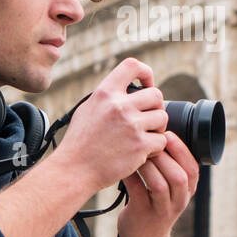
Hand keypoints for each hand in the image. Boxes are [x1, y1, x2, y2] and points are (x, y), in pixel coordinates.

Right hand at [53, 57, 167, 193]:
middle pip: (156, 94)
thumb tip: (126, 88)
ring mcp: (131, 125)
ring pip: (162, 117)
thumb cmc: (79, 142)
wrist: (75, 170)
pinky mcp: (140, 146)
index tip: (146, 84)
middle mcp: (119, 106)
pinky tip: (143, 152)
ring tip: (145, 136)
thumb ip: (108, 97)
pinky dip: (156, 147)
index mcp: (105, 93)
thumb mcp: (88, 109)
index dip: (145, 72)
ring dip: (157, 128)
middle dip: (155, 107)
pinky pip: (161, 140)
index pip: (132, 66)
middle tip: (148, 119)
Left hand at [116, 130, 199, 236]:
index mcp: (187, 191)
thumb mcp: (171, 189)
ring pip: (160, 185)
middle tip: (150, 140)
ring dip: (148, 166)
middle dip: (165, 156)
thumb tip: (159, 132)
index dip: (182, 150)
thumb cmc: (155, 204)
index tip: (168, 134)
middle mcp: (178, 201)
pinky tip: (124, 166)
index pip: (193, 168)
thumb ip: (170, 167)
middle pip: (180, 176)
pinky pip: (138, 192)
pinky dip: (131, 176)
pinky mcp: (143, 215)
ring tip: (136, 152)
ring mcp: (161, 210)